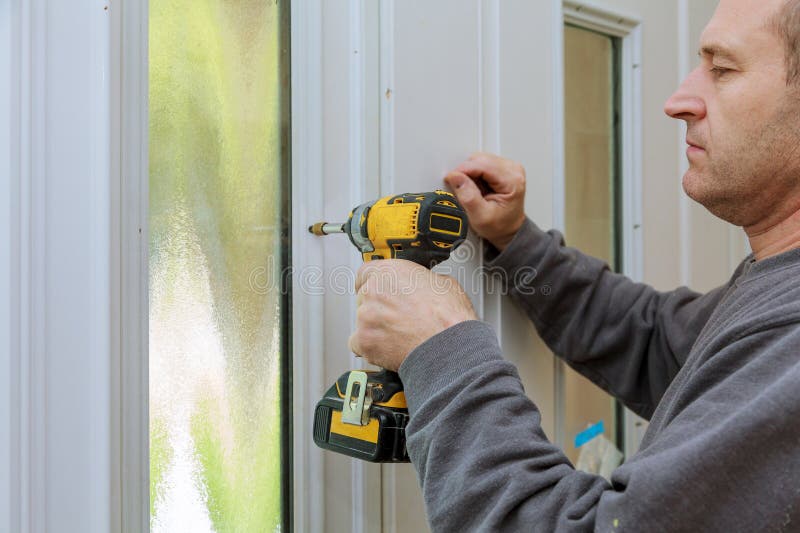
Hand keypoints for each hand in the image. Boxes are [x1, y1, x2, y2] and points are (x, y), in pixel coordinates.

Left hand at [348, 260, 477, 370]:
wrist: (449, 347)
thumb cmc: (449, 318)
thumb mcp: (442, 283)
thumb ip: (422, 281)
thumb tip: (424, 286)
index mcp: (390, 272)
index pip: (366, 272)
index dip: (373, 283)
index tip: (377, 291)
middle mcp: (374, 291)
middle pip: (364, 298)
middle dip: (378, 307)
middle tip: (397, 317)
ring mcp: (366, 316)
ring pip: (363, 321)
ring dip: (376, 327)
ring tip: (399, 335)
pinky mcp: (364, 340)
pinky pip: (358, 343)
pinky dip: (370, 347)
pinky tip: (388, 347)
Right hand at [444, 152, 526, 250]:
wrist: (508, 230)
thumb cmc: (499, 226)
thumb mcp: (480, 217)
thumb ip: (468, 196)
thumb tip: (455, 176)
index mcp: (512, 181)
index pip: (482, 164)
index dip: (463, 170)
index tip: (451, 179)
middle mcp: (513, 170)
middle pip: (480, 159)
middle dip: (467, 173)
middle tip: (466, 191)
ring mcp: (509, 167)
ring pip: (479, 159)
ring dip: (471, 173)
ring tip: (474, 191)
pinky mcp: (502, 168)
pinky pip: (481, 163)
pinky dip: (475, 174)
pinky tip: (478, 186)